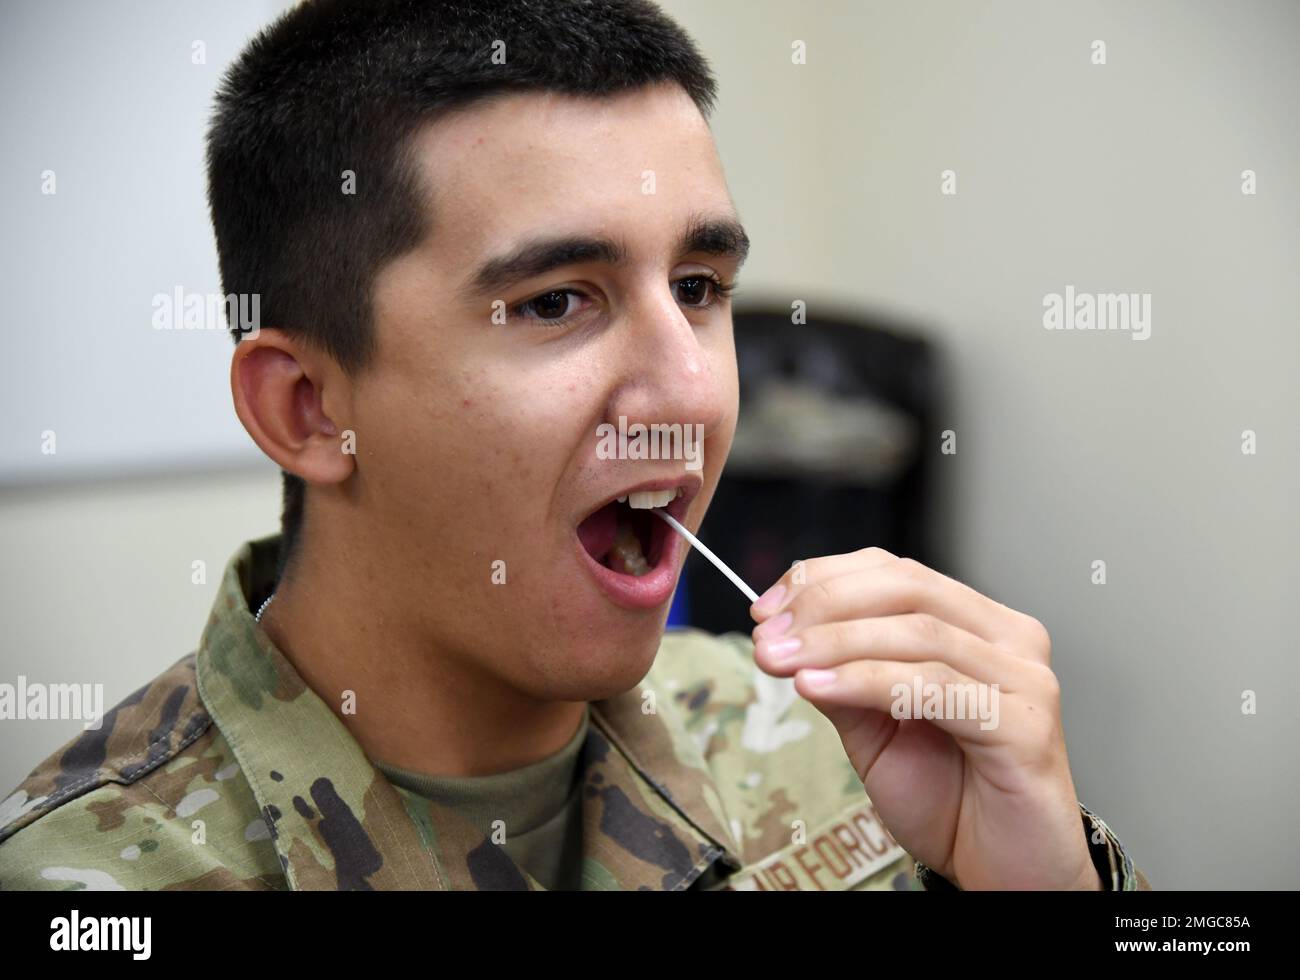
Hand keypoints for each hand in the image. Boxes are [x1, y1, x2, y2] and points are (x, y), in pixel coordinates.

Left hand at [750, 547, 1099, 889]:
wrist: (1008, 873)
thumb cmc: (952, 800)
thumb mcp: (876, 730)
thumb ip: (842, 679)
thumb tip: (785, 636)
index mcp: (980, 626)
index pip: (897, 572)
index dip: (826, 579)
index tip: (767, 607)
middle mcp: (1010, 641)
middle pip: (907, 589)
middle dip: (824, 605)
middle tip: (767, 634)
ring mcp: (1025, 680)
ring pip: (916, 634)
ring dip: (833, 643)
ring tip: (779, 660)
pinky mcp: (1025, 727)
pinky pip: (933, 689)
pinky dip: (866, 682)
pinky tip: (819, 687)